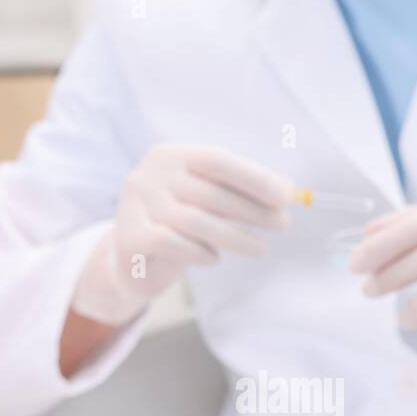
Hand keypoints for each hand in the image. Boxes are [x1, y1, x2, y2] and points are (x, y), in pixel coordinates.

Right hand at [72, 144, 291, 324]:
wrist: (131, 259)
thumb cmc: (177, 223)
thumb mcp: (206, 199)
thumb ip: (238, 191)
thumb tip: (285, 189)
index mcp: (169, 156)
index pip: (216, 160)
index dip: (252, 177)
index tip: (285, 195)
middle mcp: (148, 175)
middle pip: (210, 192)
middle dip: (253, 210)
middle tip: (282, 224)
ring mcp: (136, 205)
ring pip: (195, 221)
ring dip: (235, 237)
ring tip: (260, 248)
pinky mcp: (131, 238)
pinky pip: (174, 244)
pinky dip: (201, 252)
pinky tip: (214, 258)